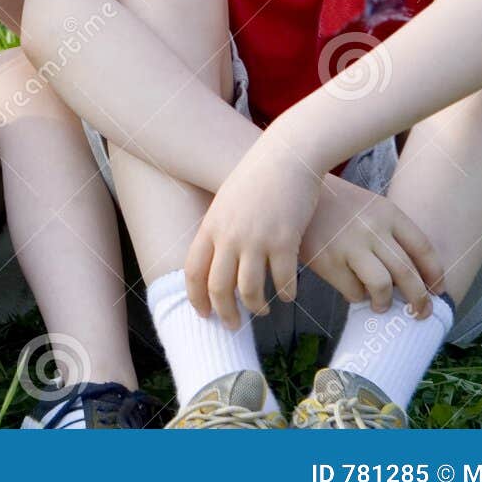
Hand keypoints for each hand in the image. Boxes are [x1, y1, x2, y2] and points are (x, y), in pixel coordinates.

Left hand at [186, 140, 322, 328]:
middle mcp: (229, 236)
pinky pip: (283, 279)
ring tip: (263, 310)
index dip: (196, 298)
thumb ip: (219, 229)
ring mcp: (257, 239)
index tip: (203, 314)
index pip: (193, 272)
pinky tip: (289, 294)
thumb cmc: (258, 176)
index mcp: (211, 226)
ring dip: (256, 307)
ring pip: (250, 290)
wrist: (287, 154)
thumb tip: (216, 260)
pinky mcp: (285, 240)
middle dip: (225, 313)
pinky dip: (285, 292)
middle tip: (233, 326)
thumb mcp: (226, 201)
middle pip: (218, 288)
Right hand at [301, 176, 444, 315]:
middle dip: (420, 300)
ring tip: (382, 306)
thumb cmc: (334, 205)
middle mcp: (373, 228)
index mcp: (388, 212)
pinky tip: (352, 290)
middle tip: (421, 312)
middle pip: (408, 274)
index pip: (424, 249)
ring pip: (383, 286)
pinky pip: (353, 292)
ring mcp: (349, 245)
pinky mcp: (327, 260)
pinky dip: (357, 297)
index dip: (435, 276)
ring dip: (386, 303)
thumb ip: (389, 234)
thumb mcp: (368, 207)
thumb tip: (410, 279)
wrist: (290, 190)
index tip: (438, 291)